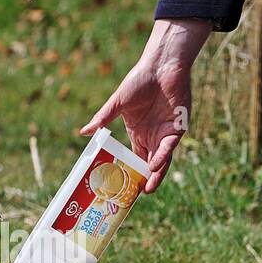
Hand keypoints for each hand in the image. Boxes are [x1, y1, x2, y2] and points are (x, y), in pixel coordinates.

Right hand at [81, 18, 211, 192]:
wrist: (161, 66)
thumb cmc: (139, 80)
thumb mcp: (117, 103)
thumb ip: (103, 119)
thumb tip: (83, 132)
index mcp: (138, 133)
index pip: (134, 159)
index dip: (130, 174)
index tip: (122, 188)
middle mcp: (152, 137)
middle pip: (149, 164)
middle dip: (144, 180)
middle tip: (135, 197)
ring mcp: (165, 133)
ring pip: (161, 160)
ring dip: (155, 175)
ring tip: (147, 189)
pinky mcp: (178, 127)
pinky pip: (169, 147)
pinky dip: (162, 156)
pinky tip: (154, 165)